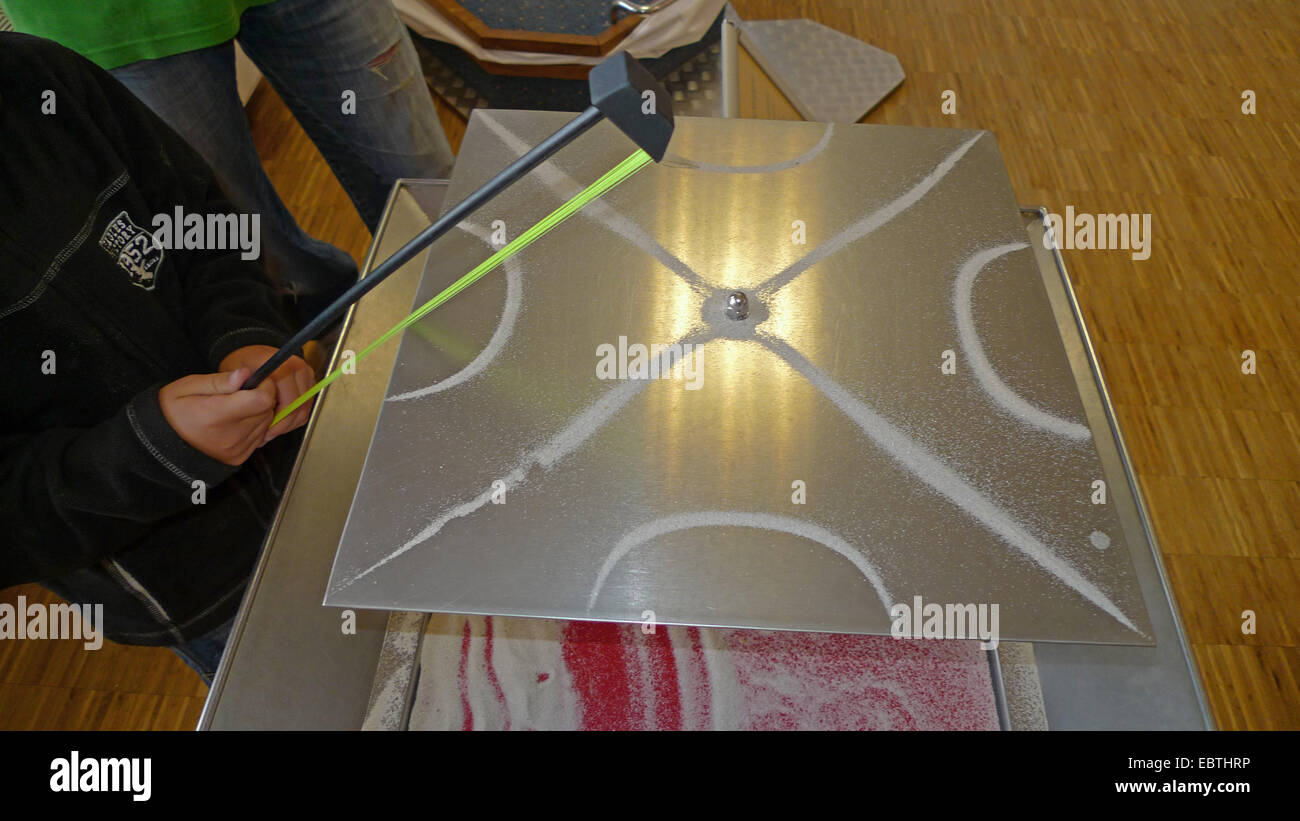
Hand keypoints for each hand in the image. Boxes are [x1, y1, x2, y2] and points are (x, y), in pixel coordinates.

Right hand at [158, 369, 277, 465]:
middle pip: (267, 410)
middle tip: (239, 393)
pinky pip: (260, 437)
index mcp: (216, 415)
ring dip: (257, 412)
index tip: (253, 380)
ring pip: (266, 423)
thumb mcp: (188, 387)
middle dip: (260, 397)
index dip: (264, 386)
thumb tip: (246, 374)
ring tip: (234, 408)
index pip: (262, 399)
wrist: (161, 444)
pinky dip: (253, 427)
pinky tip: (234, 422)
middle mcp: (230, 436)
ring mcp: (236, 450)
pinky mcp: (239, 458)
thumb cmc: (173, 410)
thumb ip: (220, 380)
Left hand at [219, 345, 315, 442]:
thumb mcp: (234, 370)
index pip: (289, 401)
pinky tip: (279, 420)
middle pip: (298, 408)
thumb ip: (232, 378)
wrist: (254, 354)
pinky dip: (294, 418)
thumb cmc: (244, 363)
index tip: (265, 429)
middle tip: (268, 433)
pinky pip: (306, 408)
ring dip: (289, 423)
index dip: (278, 419)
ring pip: (304, 410)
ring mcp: (306, 375)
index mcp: (281, 364)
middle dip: (283, 424)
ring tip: (272, 429)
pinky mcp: (310, 383)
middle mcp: (298, 368)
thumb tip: (239, 379)